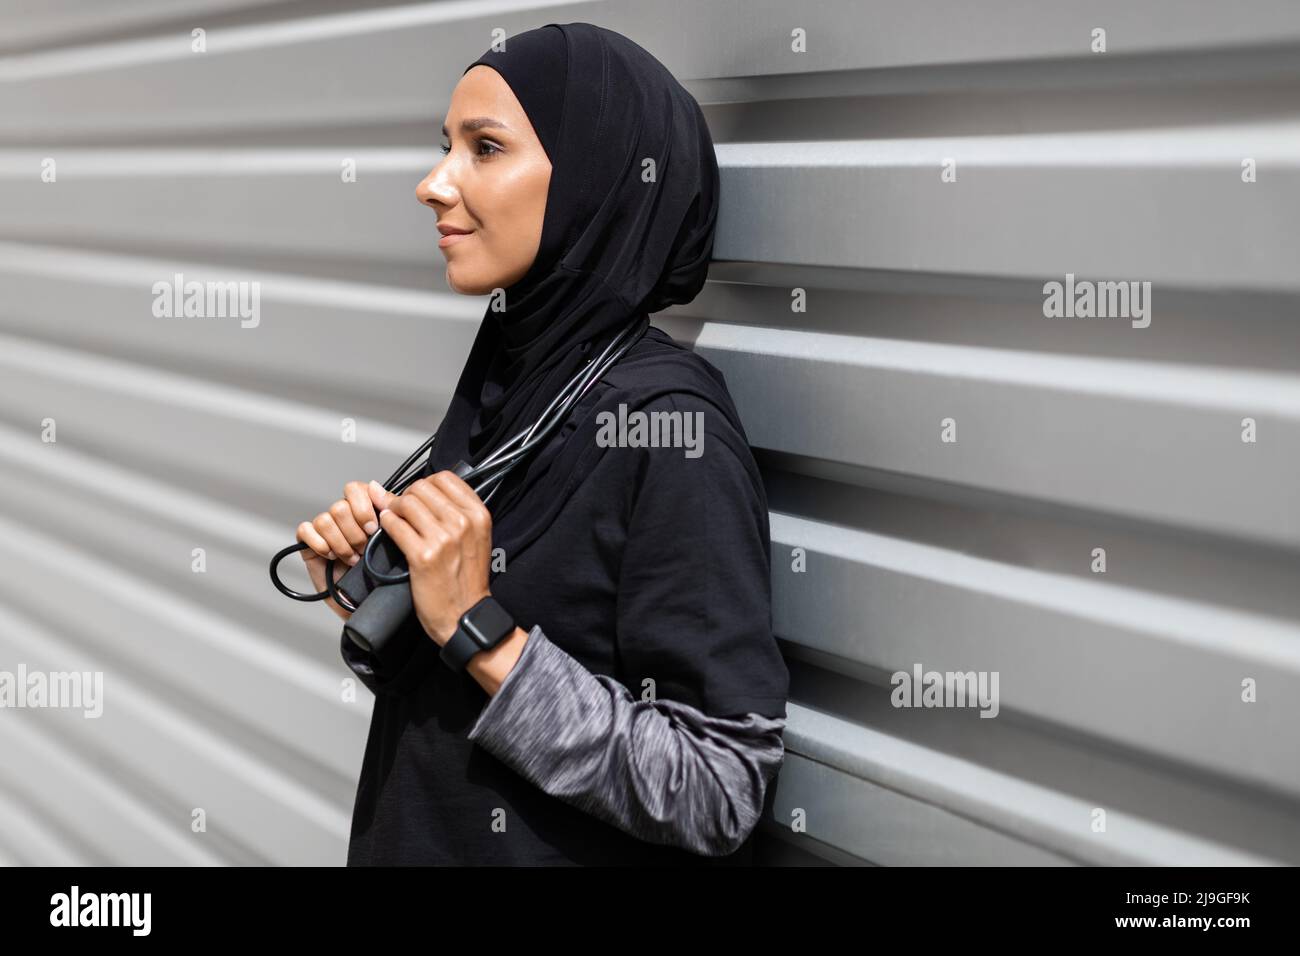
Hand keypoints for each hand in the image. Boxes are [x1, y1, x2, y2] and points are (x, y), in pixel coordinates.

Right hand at [297, 479, 388, 621]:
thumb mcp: (392, 541)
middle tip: (363, 551)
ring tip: (351, 559)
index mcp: (365, 509)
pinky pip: (305, 530)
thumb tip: (378, 488)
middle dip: (354, 533)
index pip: (356, 489)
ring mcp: (326, 529)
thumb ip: (387, 513)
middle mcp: (344, 516)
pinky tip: (331, 556)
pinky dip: (319, 544)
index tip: (373, 528)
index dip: (363, 507)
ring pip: (324, 519)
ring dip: (340, 543)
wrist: (368, 603)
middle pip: (340, 506)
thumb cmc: (382, 573)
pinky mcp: (308, 543)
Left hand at [376, 470, 492, 644]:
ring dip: (393, 509)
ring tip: (394, 521)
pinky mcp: (423, 556)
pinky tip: (388, 531)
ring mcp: (444, 539)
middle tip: (402, 511)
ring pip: (406, 503)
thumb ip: (451, 511)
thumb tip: (416, 488)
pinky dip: (386, 525)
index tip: (418, 498)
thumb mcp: (473, 537)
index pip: (444, 478)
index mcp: (479, 515)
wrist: (464, 615)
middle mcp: (464, 523)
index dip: (425, 484)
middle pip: (422, 488)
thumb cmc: (466, 579)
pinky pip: (395, 525)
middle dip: (406, 496)